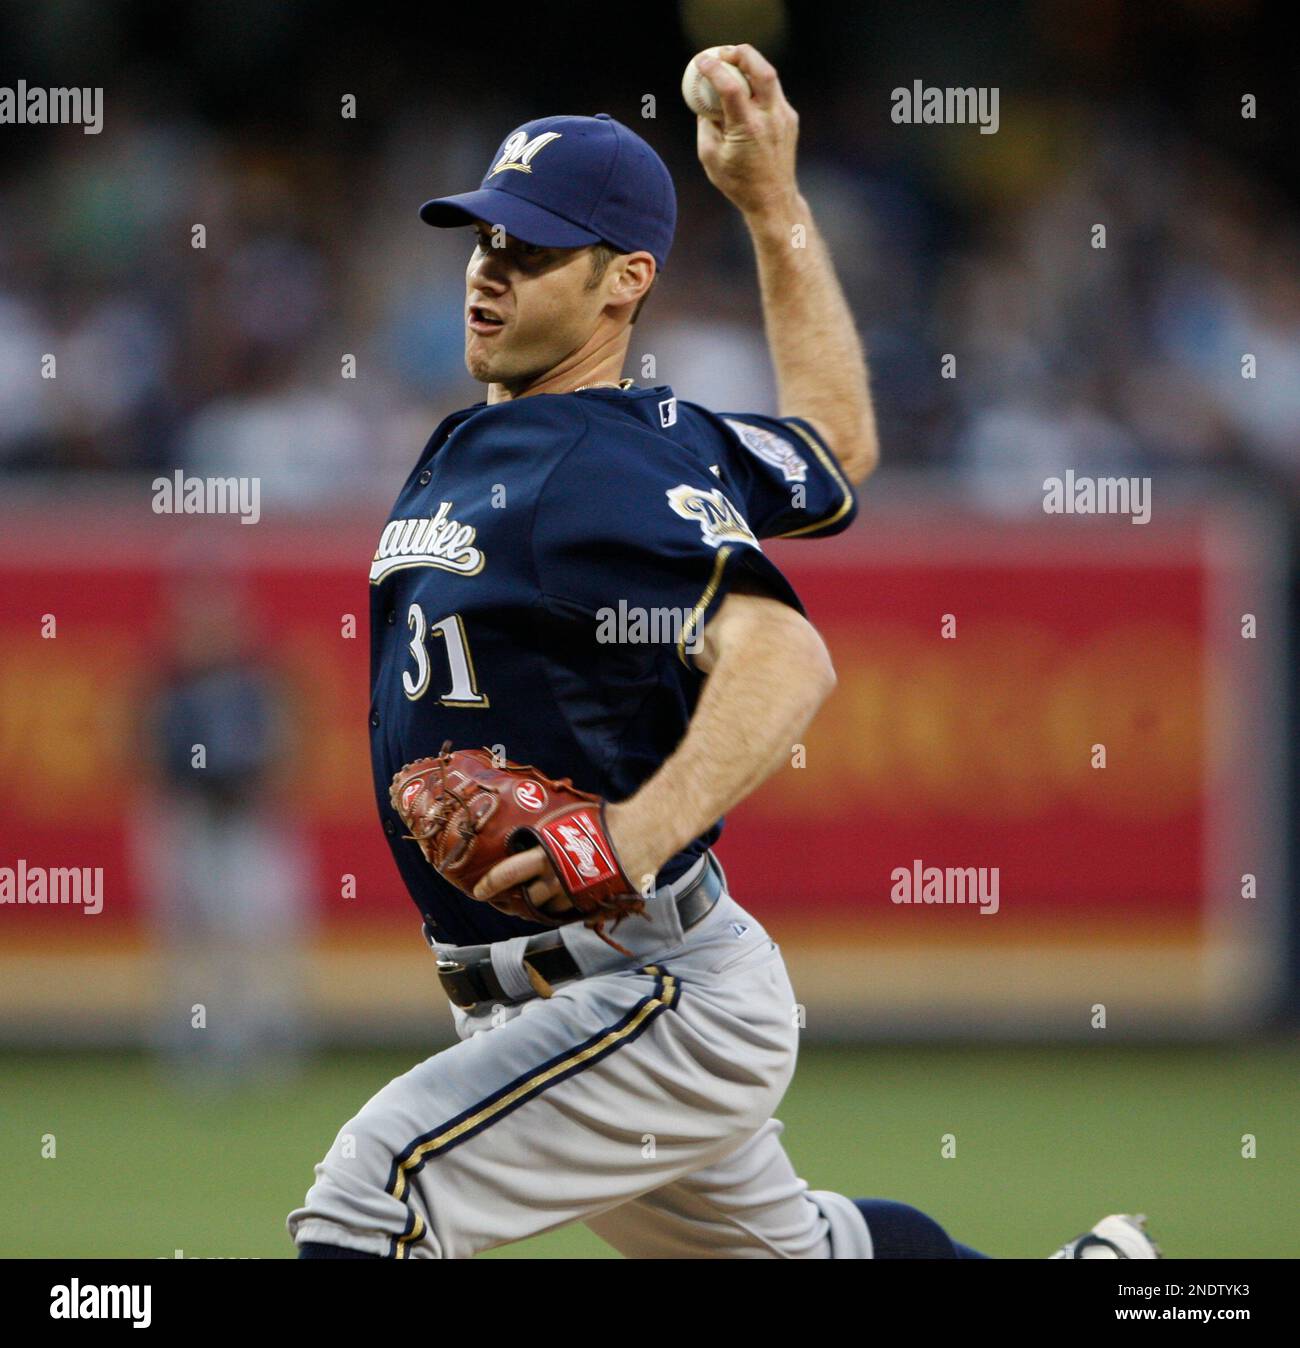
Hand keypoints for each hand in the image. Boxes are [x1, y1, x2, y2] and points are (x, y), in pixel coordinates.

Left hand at [470, 800, 665, 911]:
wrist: (644, 834)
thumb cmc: (607, 821)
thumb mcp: (570, 821)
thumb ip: (549, 835)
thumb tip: (529, 834)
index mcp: (547, 856)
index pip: (508, 875)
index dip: (489, 885)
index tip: (479, 892)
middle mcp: (558, 880)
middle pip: (528, 901)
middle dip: (517, 901)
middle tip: (508, 899)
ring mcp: (577, 896)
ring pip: (550, 910)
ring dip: (543, 905)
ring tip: (540, 896)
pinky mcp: (595, 905)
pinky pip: (572, 912)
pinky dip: (565, 907)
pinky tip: (565, 898)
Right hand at [694, 44, 799, 218]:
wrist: (773, 201)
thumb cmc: (738, 183)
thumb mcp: (710, 157)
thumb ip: (705, 125)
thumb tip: (703, 102)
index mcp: (748, 129)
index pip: (731, 87)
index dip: (715, 69)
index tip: (701, 62)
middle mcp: (770, 119)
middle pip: (762, 70)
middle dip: (741, 54)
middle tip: (724, 53)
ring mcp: (784, 117)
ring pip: (770, 77)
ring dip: (751, 66)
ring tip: (733, 66)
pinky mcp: (790, 119)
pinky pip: (773, 93)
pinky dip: (758, 85)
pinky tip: (745, 90)